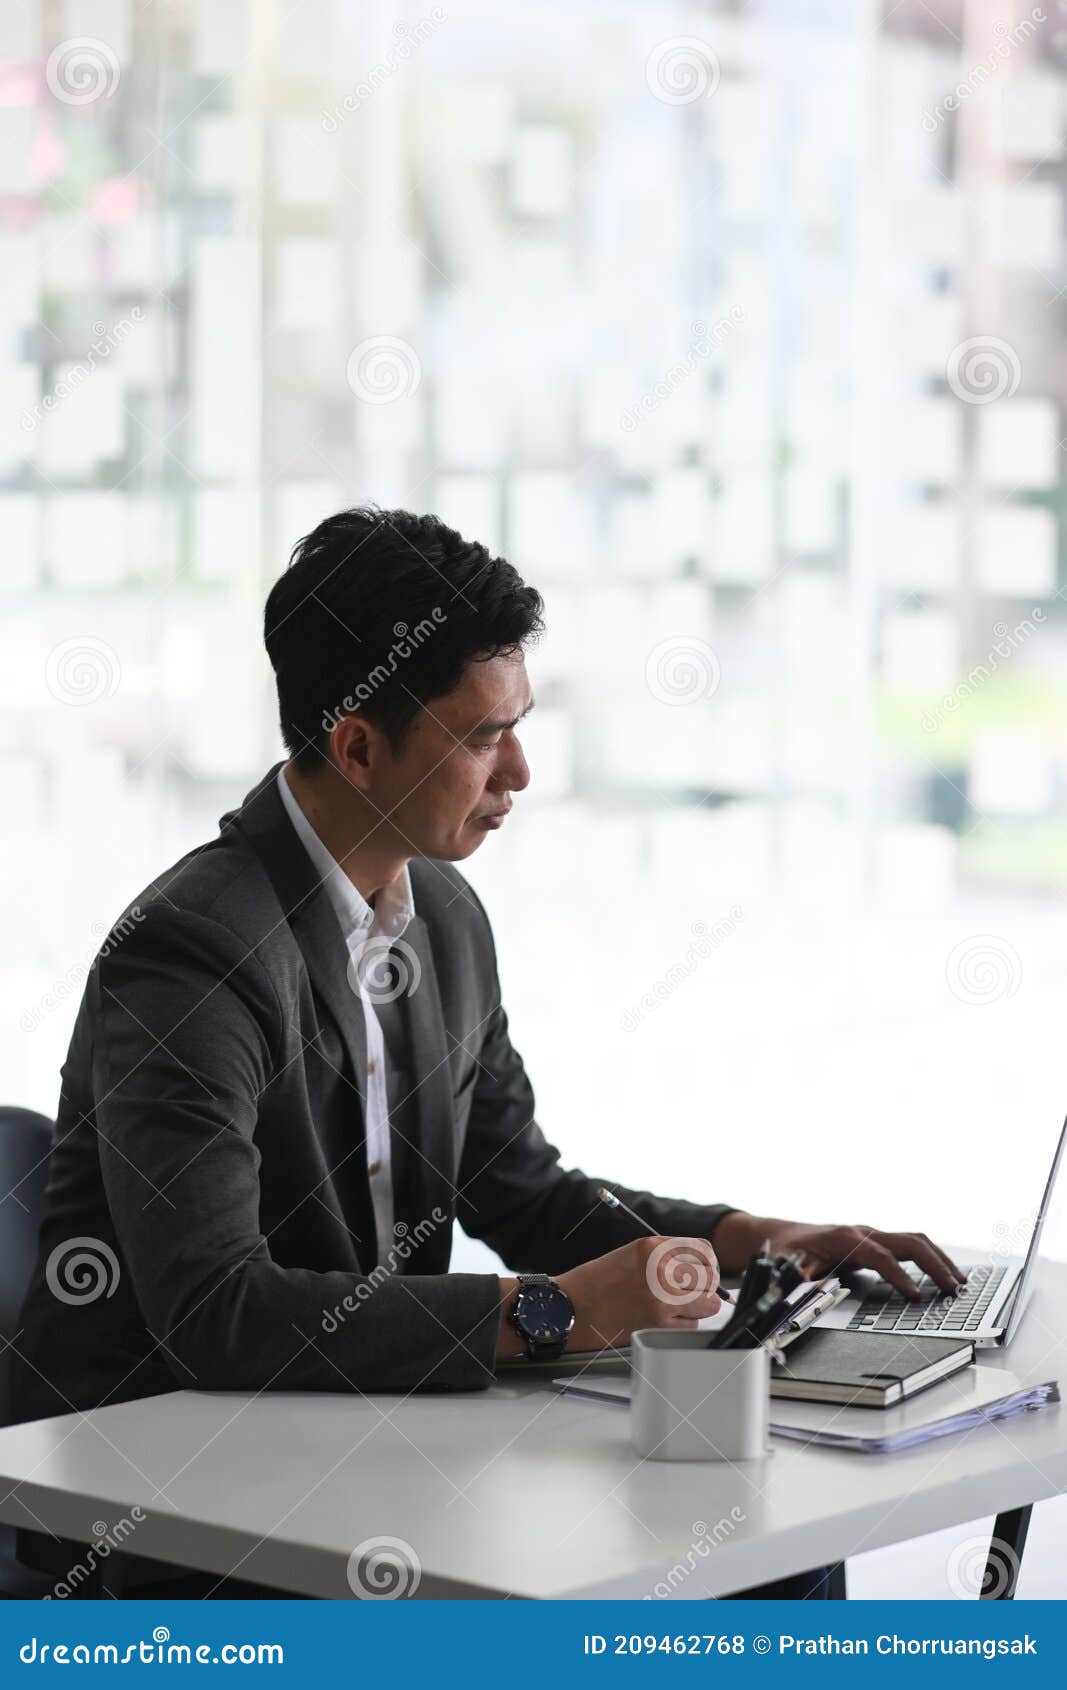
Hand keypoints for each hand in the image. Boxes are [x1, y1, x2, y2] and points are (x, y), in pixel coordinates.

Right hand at [556, 1235, 722, 1351]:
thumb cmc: (599, 1281)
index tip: (703, 1270)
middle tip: (694, 1292)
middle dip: (707, 1287)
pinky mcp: (658, 1324)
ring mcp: (661, 1298)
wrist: (571, 1307)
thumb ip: (668, 1255)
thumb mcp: (634, 1253)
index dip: (708, 1262)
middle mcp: (660, 1269)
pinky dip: (683, 1325)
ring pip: (708, 1304)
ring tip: (675, 1306)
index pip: (705, 1249)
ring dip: (698, 1308)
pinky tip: (662, 1319)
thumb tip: (704, 1269)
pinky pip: (691, 1325)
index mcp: (654, 1246)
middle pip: (712, 1277)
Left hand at [713, 1212, 965, 1299]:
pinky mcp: (877, 1242)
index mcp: (846, 1239)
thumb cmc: (786, 1252)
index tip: (916, 1296)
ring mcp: (872, 1235)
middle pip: (909, 1242)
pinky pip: (910, 1247)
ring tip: (959, 1282)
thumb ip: (799, 1279)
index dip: (899, 1277)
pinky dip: (931, 1258)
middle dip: (934, 1265)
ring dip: (939, 1260)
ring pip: (915, 1241)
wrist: (782, 1236)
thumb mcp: (786, 1266)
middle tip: (954, 1289)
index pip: (881, 1257)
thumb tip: (809, 1290)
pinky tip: (944, 1274)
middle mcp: (863, 1233)